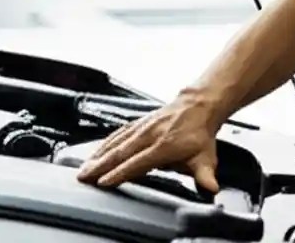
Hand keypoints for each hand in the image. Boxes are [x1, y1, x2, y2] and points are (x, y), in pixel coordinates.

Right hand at [76, 89, 223, 191]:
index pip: (138, 162)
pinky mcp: (139, 122)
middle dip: (100, 166)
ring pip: (116, 142)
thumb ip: (204, 175)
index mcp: (164, 146)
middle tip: (83, 177)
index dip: (120, 173)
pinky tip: (95, 151)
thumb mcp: (205, 157)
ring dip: (98, 155)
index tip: (104, 182)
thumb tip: (211, 188)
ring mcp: (143, 127)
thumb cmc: (200, 134)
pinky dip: (104, 142)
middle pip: (120, 152)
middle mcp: (150, 135)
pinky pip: (118, 133)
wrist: (200, 105)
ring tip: (83, 167)